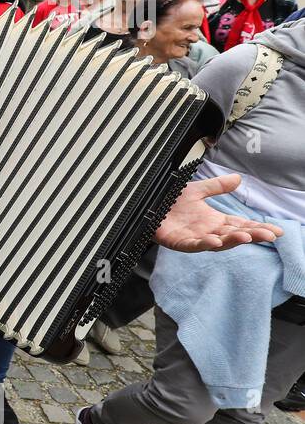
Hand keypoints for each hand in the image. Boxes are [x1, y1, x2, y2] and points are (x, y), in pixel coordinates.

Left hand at [155, 173, 282, 252]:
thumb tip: (238, 178)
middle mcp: (208, 231)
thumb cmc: (169, 201)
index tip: (275, 230)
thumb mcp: (197, 190)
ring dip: (232, 240)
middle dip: (253, 235)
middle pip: (234, 235)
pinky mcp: (179, 242)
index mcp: (214, 220)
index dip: (258, 227)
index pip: (241, 225)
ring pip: (218, 242)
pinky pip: (193, 245)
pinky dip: (204, 243)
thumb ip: (216, 186)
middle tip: (269, 235)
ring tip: (247, 237)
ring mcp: (194, 238)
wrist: (147, 205)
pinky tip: (215, 240)